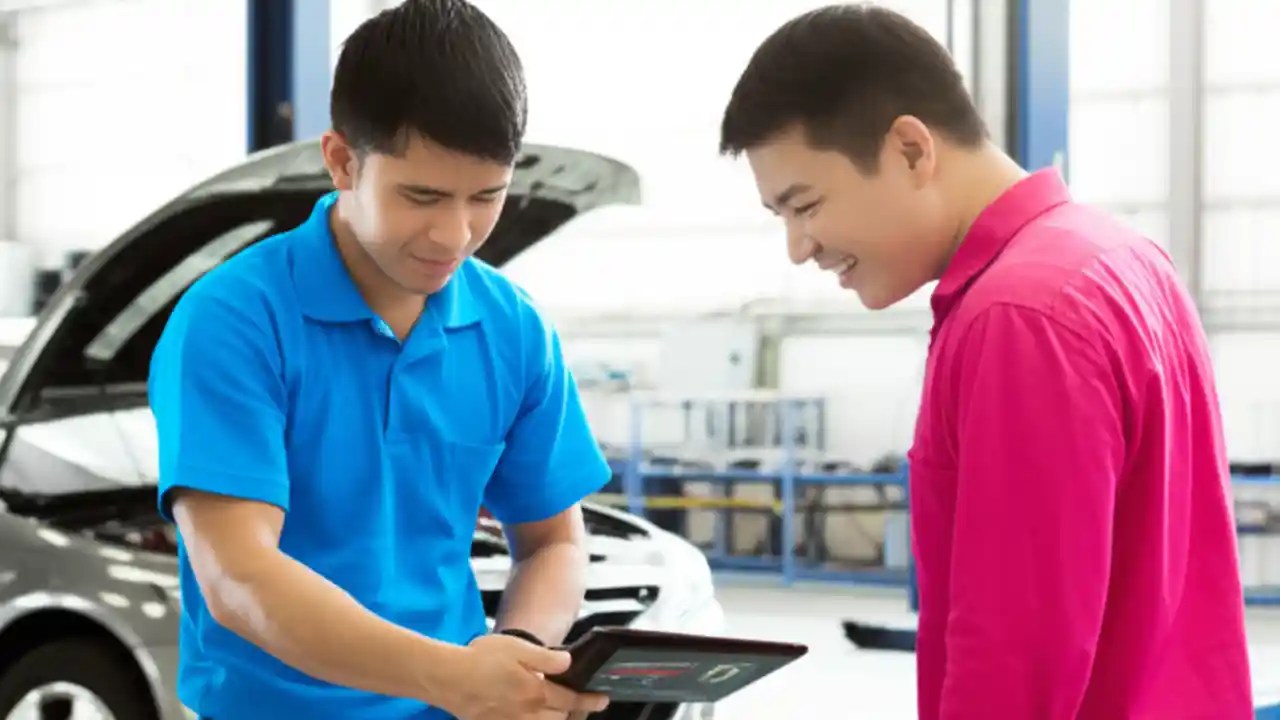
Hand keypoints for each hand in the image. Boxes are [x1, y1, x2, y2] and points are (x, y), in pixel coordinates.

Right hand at [438, 634, 609, 718]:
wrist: (446, 677)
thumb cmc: (479, 659)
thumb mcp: (518, 649)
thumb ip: (546, 658)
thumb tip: (568, 664)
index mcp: (535, 693)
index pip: (571, 701)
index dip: (590, 701)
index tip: (602, 700)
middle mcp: (525, 714)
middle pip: (558, 719)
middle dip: (571, 711)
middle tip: (575, 701)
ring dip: (551, 718)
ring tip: (554, 708)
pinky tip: (525, 712)